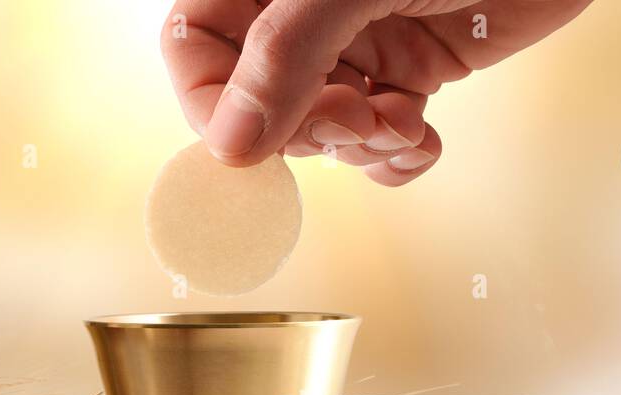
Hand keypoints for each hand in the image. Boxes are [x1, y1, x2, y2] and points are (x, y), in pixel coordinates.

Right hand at [162, 0, 593, 184]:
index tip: (255, 145)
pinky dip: (399, 155)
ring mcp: (357, 44)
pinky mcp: (411, 72)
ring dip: (360, 148)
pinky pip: (379, 141)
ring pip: (322, 132)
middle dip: (308, 130)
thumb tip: (232, 146)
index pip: (197, 48)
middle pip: (259, 103)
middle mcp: (304, 13)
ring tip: (402, 122)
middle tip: (357, 119)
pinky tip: (424, 135)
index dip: (215, 106)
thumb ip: (287, 57)